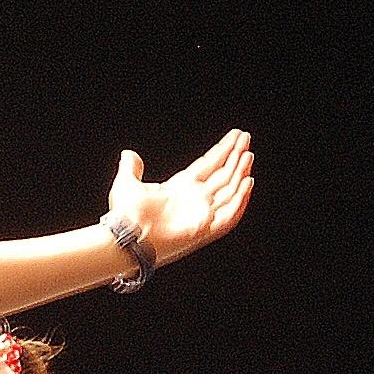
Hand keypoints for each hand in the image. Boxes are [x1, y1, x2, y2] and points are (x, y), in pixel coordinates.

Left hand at [109, 128, 256, 268]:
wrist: (126, 236)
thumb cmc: (126, 215)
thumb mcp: (126, 184)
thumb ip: (131, 168)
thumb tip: (129, 155)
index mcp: (179, 189)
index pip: (208, 166)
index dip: (222, 151)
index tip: (235, 136)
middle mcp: (194, 201)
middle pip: (222, 175)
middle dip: (235, 156)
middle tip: (246, 138)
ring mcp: (201, 215)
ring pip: (229, 191)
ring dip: (240, 172)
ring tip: (248, 154)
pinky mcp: (205, 229)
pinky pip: (229, 215)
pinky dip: (240, 200)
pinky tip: (248, 182)